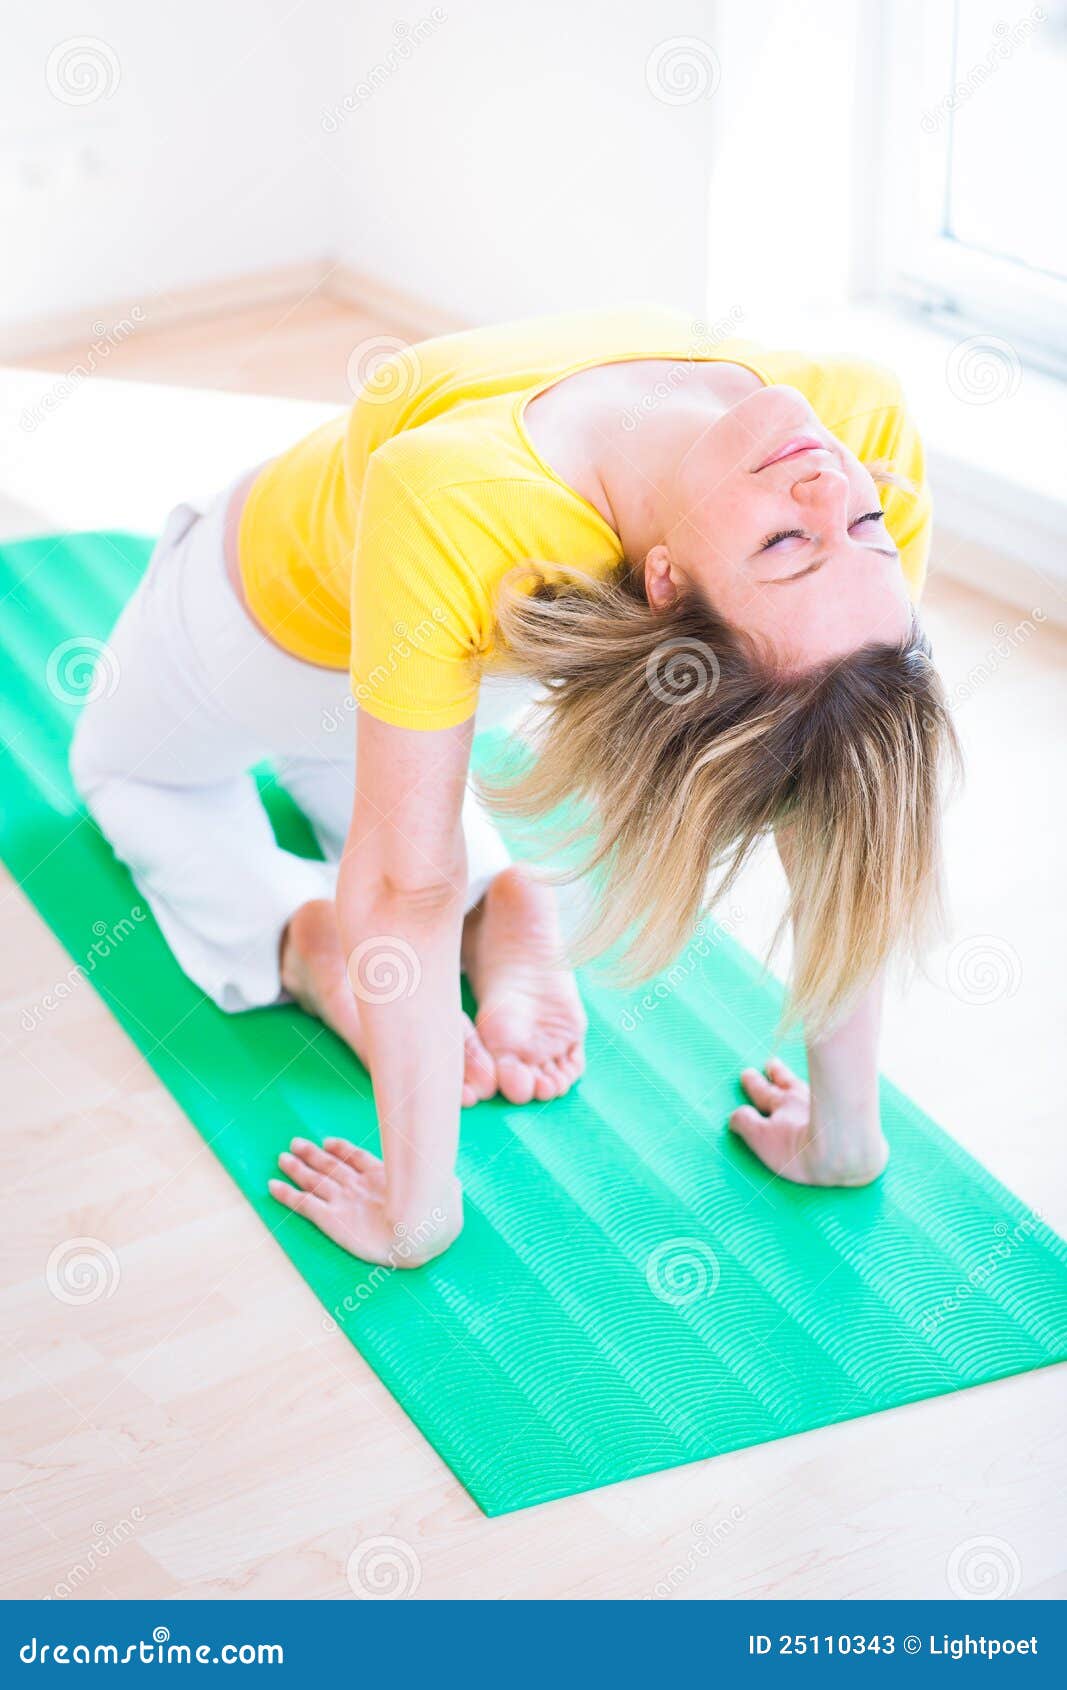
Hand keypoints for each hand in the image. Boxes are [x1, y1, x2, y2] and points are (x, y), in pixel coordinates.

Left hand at [269, 1137, 461, 1265]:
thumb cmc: (436, 1217)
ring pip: (313, 1180)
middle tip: (295, 1144)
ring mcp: (343, 1200)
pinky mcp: (331, 1218)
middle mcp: (359, 1185)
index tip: (327, 1143)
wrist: (418, 1233)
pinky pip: (303, 1205)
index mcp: (382, 1177)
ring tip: (282, 1158)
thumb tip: (455, 1186)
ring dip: (296, 1168)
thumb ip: (445, 1191)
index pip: (355, 1158)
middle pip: (329, 1165)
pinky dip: (286, 1195)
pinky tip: (271, 1187)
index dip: (340, 1150)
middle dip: (311, 1155)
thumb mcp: (446, 1197)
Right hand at [729, 1057, 887, 1186]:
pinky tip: (835, 1090)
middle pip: (787, 1082)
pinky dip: (829, 1087)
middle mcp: (805, 1100)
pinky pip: (836, 1092)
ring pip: (808, 1085)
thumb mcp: (763, 1139)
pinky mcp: (851, 1112)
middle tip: (771, 1064)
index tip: (747, 1073)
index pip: (763, 1092)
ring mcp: (828, 1104)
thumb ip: (747, 1124)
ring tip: (793, 1072)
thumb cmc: (801, 1150)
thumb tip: (735, 1114)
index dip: (754, 1084)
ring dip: (797, 1078)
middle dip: (776, 1074)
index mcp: (782, 1105)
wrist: (847, 1153)